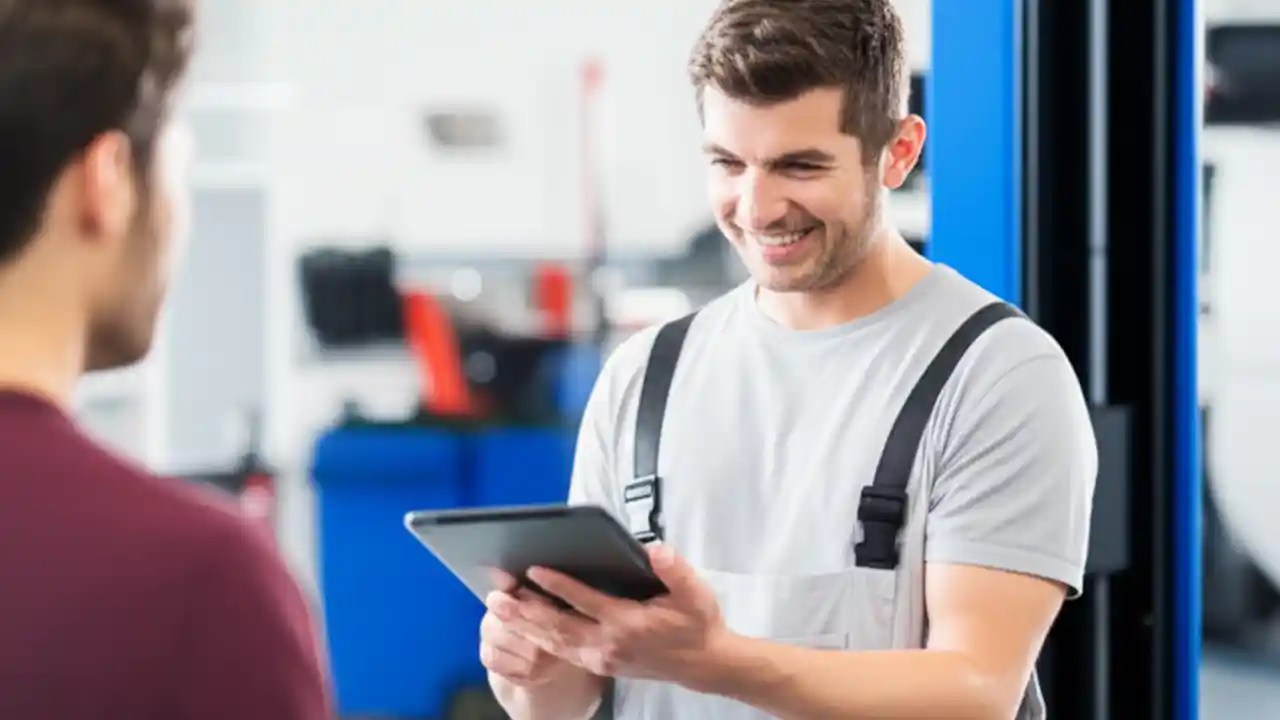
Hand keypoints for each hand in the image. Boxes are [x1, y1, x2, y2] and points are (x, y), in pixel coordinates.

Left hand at [485, 543, 727, 687]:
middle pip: (558, 626)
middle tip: (498, 595)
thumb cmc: (696, 624)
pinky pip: (559, 653)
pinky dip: (537, 640)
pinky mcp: (598, 665)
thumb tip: (656, 550)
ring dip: (524, 625)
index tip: (534, 570)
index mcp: (629, 624)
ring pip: (553, 642)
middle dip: (526, 610)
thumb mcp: (695, 593)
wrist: (704, 664)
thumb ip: (674, 570)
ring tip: (498, 609)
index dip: (558, 585)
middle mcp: (609, 644)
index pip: (585, 601)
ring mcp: (601, 658)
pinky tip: (521, 628)